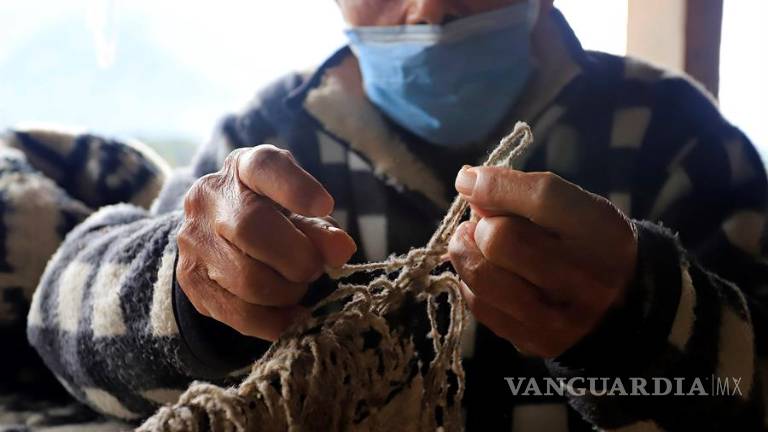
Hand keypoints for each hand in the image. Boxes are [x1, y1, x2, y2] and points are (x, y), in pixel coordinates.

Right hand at [177, 145, 356, 340]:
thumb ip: (322, 229)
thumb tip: (341, 251)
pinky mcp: (191, 280)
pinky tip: (291, 315)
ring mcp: (193, 239)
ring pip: (246, 279)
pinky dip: (275, 321)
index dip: (295, 187)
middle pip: (251, 228)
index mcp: (243, 168)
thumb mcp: (300, 213)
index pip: (264, 167)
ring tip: (296, 286)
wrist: (220, 235)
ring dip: (287, 293)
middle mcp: (209, 197)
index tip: (324, 205)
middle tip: (314, 269)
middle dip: (297, 258)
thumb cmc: (273, 218)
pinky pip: (238, 313)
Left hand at [448, 167, 636, 357]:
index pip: (542, 197)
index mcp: (602, 233)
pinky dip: (470, 281)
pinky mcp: (536, 341)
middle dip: (481, 225)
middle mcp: (586, 279)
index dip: (494, 184)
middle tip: (482, 223)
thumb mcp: (575, 209)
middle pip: (501, 239)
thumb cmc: (588, 245)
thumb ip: (525, 193)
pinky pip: (480, 304)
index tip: (468, 180)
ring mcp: (561, 317)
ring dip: (465, 252)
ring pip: (482, 275)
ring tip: (473, 243)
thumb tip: (469, 185)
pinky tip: (484, 271)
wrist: (625, 308)